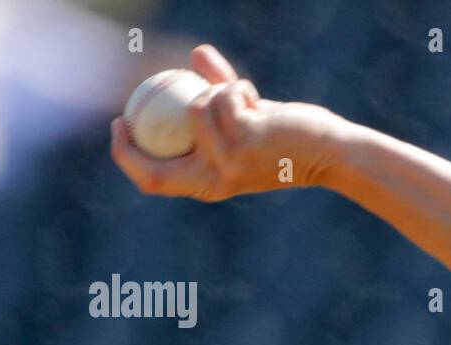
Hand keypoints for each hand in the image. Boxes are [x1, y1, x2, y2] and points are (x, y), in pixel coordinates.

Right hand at [110, 44, 344, 201]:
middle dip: (126, 143)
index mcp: (209, 185)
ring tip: (241, 98)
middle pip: (151, 171)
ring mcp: (229, 161)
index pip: (153, 181)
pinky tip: (255, 99)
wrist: (329, 154)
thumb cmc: (288, 141)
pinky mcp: (245, 139)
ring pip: (194, 107)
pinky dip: (236, 88)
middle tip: (127, 110)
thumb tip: (195, 54)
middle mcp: (215, 180)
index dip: (126, 155)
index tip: (122, 124)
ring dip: (215, 91)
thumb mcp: (245, 122)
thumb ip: (218, 91)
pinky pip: (221, 96)